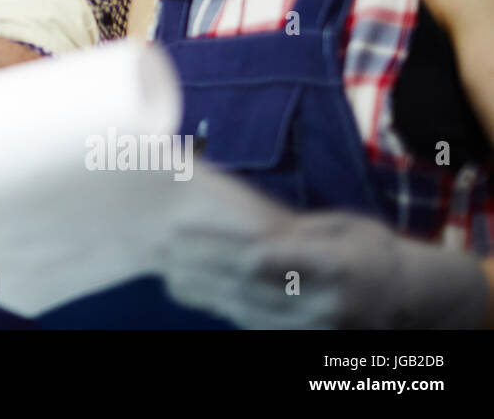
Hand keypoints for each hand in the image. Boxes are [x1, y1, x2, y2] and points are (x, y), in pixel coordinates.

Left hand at [156, 209, 488, 328]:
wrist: (404, 300)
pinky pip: (249, 323)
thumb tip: (252, 231)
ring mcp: (314, 329)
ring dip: (200, 286)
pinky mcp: (300, 342)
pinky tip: (187, 286)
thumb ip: (298, 232)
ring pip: (244, 308)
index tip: (198, 233)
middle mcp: (326, 304)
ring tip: (167, 262)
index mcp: (340, 266)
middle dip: (202, 263)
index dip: (233, 249)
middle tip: (166, 241)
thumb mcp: (343, 227)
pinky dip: (216, 304)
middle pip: (250, 285)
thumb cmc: (368, 250)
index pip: (277, 261)